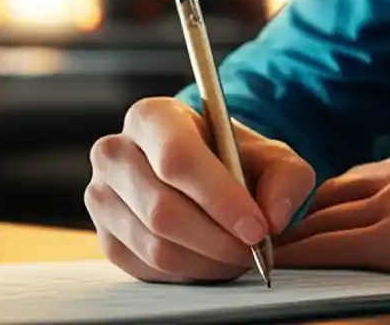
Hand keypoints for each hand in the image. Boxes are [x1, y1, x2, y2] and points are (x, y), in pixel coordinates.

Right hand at [85, 97, 315, 283]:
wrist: (201, 175)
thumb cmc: (232, 160)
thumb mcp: (271, 156)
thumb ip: (287, 178)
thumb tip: (273, 217)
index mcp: (151, 117)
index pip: (176, 159)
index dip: (219, 198)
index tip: (257, 227)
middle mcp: (115, 152)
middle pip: (163, 210)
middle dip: (219, 240)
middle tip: (255, 249)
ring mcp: (102, 196)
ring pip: (156, 246)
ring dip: (208, 261)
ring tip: (238, 254)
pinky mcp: (106, 237)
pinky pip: (148, 268)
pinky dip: (189, 273)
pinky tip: (210, 258)